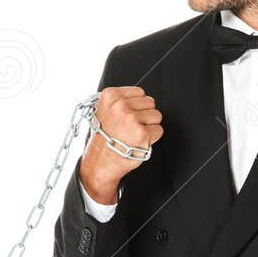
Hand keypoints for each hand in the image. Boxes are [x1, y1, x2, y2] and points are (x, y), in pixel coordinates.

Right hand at [80, 85, 162, 200]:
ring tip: (132, 135)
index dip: (135, 106)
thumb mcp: (104, 111)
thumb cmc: (103, 140)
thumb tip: (140, 96)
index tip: (125, 117)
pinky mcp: (142, 133)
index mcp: (110, 96)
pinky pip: (158, 130)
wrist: (99, 164)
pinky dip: (151, 139)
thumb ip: (120, 101)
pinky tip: (137, 142)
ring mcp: (131, 119)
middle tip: (129, 128)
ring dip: (148, 127)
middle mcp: (120, 105)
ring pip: (156, 116)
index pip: (139, 92)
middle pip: (150, 102)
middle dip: (143, 115)